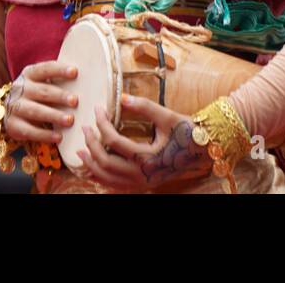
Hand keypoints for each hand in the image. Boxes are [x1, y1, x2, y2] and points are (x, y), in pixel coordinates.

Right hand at [1, 60, 79, 142]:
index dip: (59, 70)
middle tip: (75, 101)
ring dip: (54, 116)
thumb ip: (56, 80)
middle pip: (42, 91)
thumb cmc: (34, 94)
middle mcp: (20, 88)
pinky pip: (30, 131)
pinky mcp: (13, 125)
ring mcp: (15, 107)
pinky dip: (45, 135)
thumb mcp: (40, 82)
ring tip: (70, 120)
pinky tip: (59, 137)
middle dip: (59, 96)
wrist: (5, 110)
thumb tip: (85, 80)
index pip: (45, 69)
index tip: (75, 72)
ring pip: (35, 111)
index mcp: (29, 74)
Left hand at [76, 94, 213, 190]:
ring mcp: (142, 183)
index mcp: (148, 157)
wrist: (204, 151)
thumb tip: (121, 97)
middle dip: (91, 144)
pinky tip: (93, 168)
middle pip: (105, 162)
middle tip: (85, 128)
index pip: (114, 141)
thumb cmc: (187, 132)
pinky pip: (116, 186)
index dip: (102, 124)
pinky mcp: (143, 185)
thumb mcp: (167, 116)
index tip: (98, 109)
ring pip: (108, 178)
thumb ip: (144, 106)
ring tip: (81, 150)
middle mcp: (143, 174)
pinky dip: (102, 177)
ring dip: (92, 164)